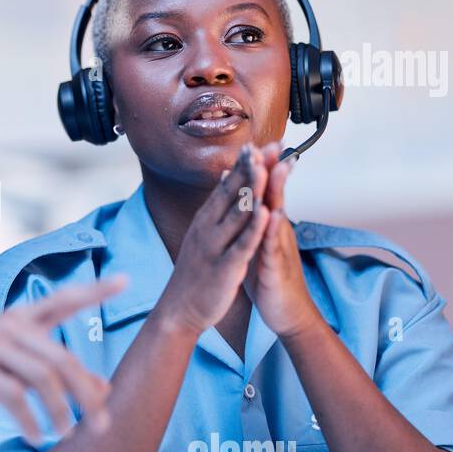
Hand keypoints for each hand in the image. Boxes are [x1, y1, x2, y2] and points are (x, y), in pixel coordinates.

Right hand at [0, 277, 126, 442]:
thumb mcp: (12, 368)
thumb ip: (53, 373)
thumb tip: (104, 389)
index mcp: (20, 319)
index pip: (63, 300)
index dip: (95, 291)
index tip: (126, 281)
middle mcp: (8, 325)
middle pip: (62, 359)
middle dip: (87, 396)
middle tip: (103, 426)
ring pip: (43, 378)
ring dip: (61, 413)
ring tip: (68, 436)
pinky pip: (14, 396)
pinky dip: (30, 421)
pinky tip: (35, 438)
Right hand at [156, 141, 271, 334]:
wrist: (179, 309)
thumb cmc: (196, 272)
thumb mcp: (204, 233)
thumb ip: (218, 205)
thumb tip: (225, 176)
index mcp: (206, 218)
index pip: (229, 184)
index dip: (248, 163)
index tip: (265, 142)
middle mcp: (208, 227)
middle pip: (234, 191)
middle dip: (255, 167)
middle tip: (273, 145)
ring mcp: (215, 246)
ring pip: (237, 213)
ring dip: (254, 189)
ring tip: (268, 166)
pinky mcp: (224, 267)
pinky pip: (242, 244)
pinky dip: (254, 228)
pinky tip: (266, 213)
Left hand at [245, 142, 322, 338]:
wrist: (286, 312)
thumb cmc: (270, 276)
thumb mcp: (259, 241)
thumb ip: (255, 218)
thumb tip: (248, 194)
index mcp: (268, 224)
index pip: (265, 189)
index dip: (262, 166)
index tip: (258, 140)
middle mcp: (276, 231)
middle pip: (275, 194)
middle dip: (272, 168)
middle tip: (272, 142)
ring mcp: (278, 248)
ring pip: (277, 214)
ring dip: (276, 191)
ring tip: (275, 167)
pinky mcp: (275, 267)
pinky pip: (273, 246)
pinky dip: (272, 230)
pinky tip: (272, 215)